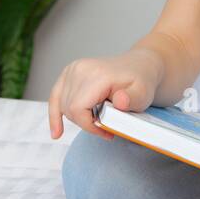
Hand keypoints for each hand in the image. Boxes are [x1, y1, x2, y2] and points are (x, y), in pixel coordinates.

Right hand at [48, 49, 164, 141]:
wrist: (140, 65)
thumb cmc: (142, 81)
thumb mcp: (144, 93)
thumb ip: (132, 100)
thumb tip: (119, 101)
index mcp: (98, 74)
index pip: (78, 109)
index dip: (89, 126)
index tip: (106, 132)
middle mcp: (81, 69)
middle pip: (69, 108)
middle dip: (86, 123)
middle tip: (106, 127)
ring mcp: (73, 69)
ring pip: (63, 105)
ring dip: (77, 118)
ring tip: (97, 120)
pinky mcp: (69, 72)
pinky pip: (55, 96)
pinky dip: (55, 113)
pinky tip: (57, 132)